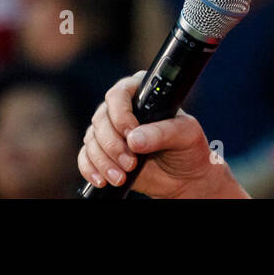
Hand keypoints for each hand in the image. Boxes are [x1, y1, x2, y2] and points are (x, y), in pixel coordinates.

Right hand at [77, 72, 246, 198]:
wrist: (185, 177)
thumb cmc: (188, 148)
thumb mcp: (186, 134)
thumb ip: (162, 133)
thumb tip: (134, 139)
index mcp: (144, 95)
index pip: (120, 94)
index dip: (121, 114)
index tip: (130, 134)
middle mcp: (123, 110)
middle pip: (101, 118)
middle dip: (113, 145)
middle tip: (131, 163)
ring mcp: (111, 132)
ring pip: (92, 140)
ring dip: (104, 161)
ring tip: (121, 177)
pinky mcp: (103, 153)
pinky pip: (85, 157)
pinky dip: (90, 169)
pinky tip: (102, 180)